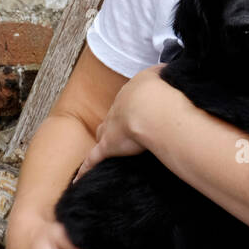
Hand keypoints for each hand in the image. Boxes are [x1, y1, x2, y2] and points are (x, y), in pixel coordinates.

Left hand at [72, 63, 164, 182]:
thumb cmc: (159, 91)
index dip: (135, 106)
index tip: (141, 109)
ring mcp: (110, 129)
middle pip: (113, 116)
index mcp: (131, 92)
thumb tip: (169, 69)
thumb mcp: (162, 74)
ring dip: (104, 139)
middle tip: (125, 127)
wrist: (149, 107)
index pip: (130, 100)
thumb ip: (164, 72)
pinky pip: (92, 160)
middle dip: (118, 121)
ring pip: (102, 134)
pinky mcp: (106, 148)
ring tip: (107, 145)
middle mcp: (117, 109)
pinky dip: (85, 169)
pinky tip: (79, 179)